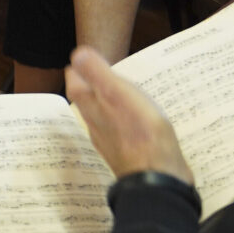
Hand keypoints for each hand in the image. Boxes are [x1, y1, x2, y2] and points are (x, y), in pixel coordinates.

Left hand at [66, 47, 192, 182]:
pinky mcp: (130, 154)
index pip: (76, 83)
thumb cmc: (140, 132)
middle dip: (93, 86)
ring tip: (123, 93)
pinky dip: (126, 122)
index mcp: (92, 108)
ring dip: (110, 104)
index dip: (81, 69)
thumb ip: (97, 73)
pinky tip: (139, 121)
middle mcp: (97, 126)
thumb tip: (77, 54)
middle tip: (105, 73)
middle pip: (88, 101)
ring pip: (104, 118)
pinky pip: (123, 132)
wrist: (157, 178)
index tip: (89, 60)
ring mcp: (112, 142)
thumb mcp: (117, 93)